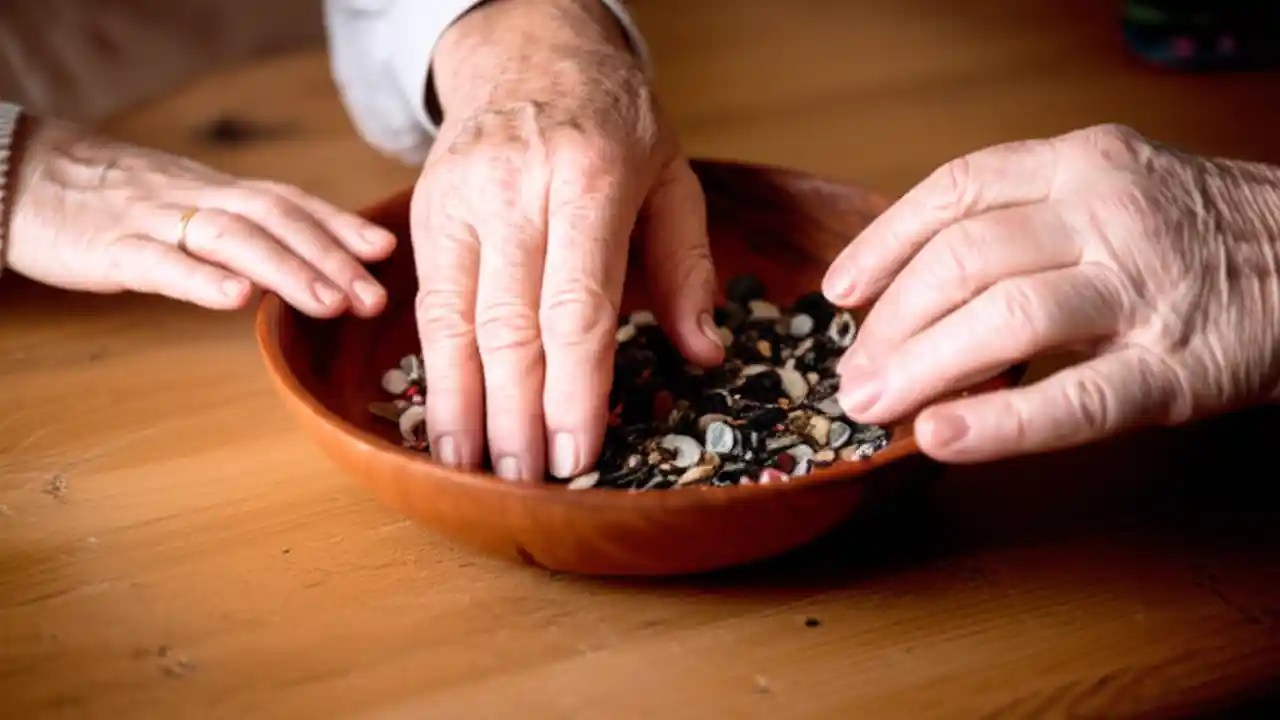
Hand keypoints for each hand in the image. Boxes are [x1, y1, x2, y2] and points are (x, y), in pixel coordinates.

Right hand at [5, 117, 395, 316]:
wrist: (24, 178)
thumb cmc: (116, 203)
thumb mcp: (187, 208)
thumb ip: (241, 231)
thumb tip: (306, 264)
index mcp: (217, 193)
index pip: (288, 203)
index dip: (338, 224)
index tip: (385, 249)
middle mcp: (196, 199)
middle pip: (273, 220)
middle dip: (330, 258)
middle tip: (374, 297)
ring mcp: (153, 221)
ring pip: (230, 238)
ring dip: (286, 270)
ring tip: (330, 303)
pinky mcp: (110, 248)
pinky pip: (158, 262)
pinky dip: (199, 279)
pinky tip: (236, 299)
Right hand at [412, 0, 722, 480]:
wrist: (528, 51)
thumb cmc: (612, 121)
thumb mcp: (672, 176)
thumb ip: (688, 265)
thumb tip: (702, 353)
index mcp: (590, 179)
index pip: (576, 307)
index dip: (574, 390)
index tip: (578, 454)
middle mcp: (515, 189)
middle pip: (510, 325)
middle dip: (516, 415)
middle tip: (526, 483)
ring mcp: (459, 198)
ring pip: (453, 320)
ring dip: (462, 405)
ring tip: (471, 470)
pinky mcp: (423, 211)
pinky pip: (425, 304)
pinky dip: (435, 368)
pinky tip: (444, 418)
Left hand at [821, 123, 1279, 462]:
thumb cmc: (1186, 237)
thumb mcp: (1105, 193)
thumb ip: (1019, 223)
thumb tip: (907, 289)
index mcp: (1078, 165)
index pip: (956, 190)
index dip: (883, 242)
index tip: (839, 292)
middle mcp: (1106, 213)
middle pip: (965, 259)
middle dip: (891, 323)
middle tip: (852, 374)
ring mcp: (1143, 289)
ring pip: (1005, 317)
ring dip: (921, 366)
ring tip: (873, 405)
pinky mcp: (1176, 368)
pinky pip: (1074, 399)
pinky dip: (999, 422)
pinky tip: (943, 437)